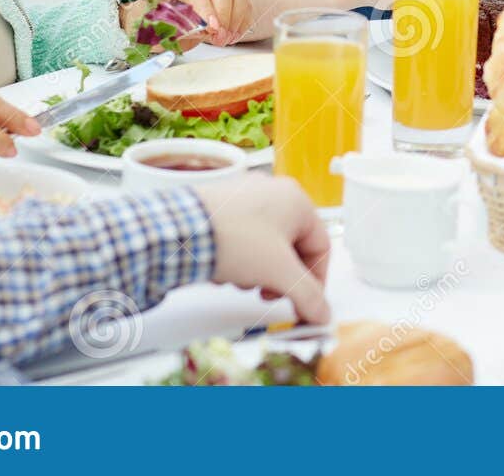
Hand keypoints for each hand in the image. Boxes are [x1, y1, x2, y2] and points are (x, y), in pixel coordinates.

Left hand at [123, 0, 254, 46]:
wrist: (149, 7)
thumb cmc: (148, 13)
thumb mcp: (149, 22)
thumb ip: (170, 28)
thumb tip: (195, 33)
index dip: (204, 8)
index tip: (212, 28)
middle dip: (224, 15)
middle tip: (218, 38)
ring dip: (236, 18)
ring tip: (225, 39)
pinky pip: (244, 1)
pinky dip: (242, 20)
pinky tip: (232, 35)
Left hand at [193, 177, 331, 323]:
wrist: (180, 231)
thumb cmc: (233, 240)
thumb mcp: (279, 273)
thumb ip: (307, 296)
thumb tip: (323, 313)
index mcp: (297, 200)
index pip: (320, 246)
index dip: (315, 281)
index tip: (304, 303)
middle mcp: (274, 191)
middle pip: (291, 246)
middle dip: (281, 276)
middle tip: (269, 294)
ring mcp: (245, 195)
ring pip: (266, 243)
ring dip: (258, 269)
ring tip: (241, 280)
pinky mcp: (222, 204)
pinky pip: (242, 236)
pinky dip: (239, 257)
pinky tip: (223, 268)